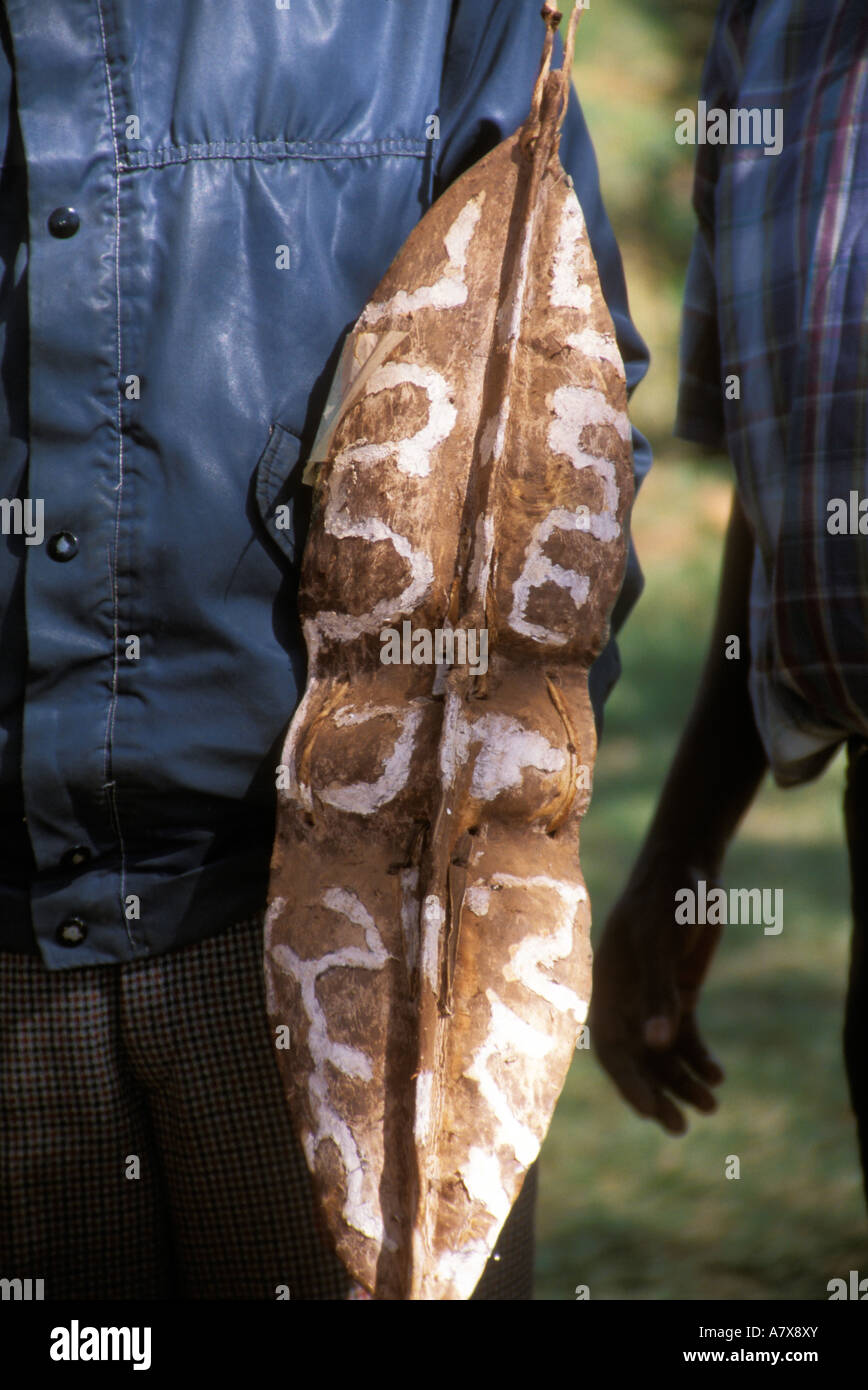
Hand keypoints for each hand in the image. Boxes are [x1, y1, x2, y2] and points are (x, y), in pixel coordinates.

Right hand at [588, 854, 724, 1133]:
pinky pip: (685, 1035)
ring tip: (711, 1106)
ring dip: (683, 1081)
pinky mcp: (678, 990)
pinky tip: (716, 1076)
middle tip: (679, 1128)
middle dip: (657, 1094)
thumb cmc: (665, 898)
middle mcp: (628, 998)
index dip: (628, 1082)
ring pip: (664, 1052)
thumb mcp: (660, 942)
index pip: (613, 1048)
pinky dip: (698, 1057)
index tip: (650, 1112)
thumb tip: (656, 1045)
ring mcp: (654, 996)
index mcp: (610, 987)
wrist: (687, 865)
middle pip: (637, 1059)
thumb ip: (659, 993)